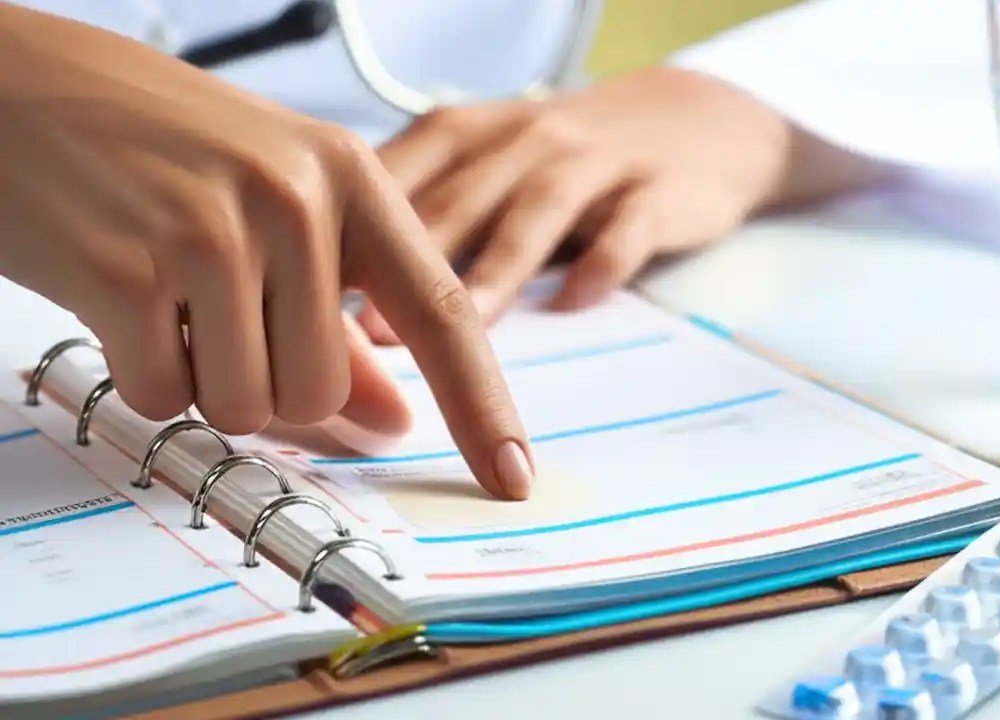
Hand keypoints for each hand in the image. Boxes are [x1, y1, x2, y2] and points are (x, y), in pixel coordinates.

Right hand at [0, 5, 533, 499]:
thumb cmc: (158, 148)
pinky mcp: (128, 271)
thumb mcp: (272, 211)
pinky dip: (143, 372)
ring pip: (246, 406)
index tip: (513, 476)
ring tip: (169, 294)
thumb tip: (394, 421)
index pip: (443, 312)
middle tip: (217, 314)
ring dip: (204, 379)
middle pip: (324, 395)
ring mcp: (212, 232)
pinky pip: (164, 395)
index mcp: (348, 179)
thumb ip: (340, 319)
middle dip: (270, 386)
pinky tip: (123, 297)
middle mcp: (295, 200)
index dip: (484, 406)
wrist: (21, 86)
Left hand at [358, 67, 794, 338]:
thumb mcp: (480, 164)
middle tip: (350, 332)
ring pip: (533, 216)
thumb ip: (414, 216)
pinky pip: (627, 228)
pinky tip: (575, 300)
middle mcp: (520, 141)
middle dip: (399, 268)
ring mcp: (591, 165)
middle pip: (453, 205)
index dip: (340, 240)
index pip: (389, 182)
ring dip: (490, 274)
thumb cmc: (562, 157)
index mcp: (461, 135)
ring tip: (454, 333)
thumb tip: (323, 292)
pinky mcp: (657, 192)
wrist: (692, 121)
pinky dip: (601, 262)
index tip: (298, 297)